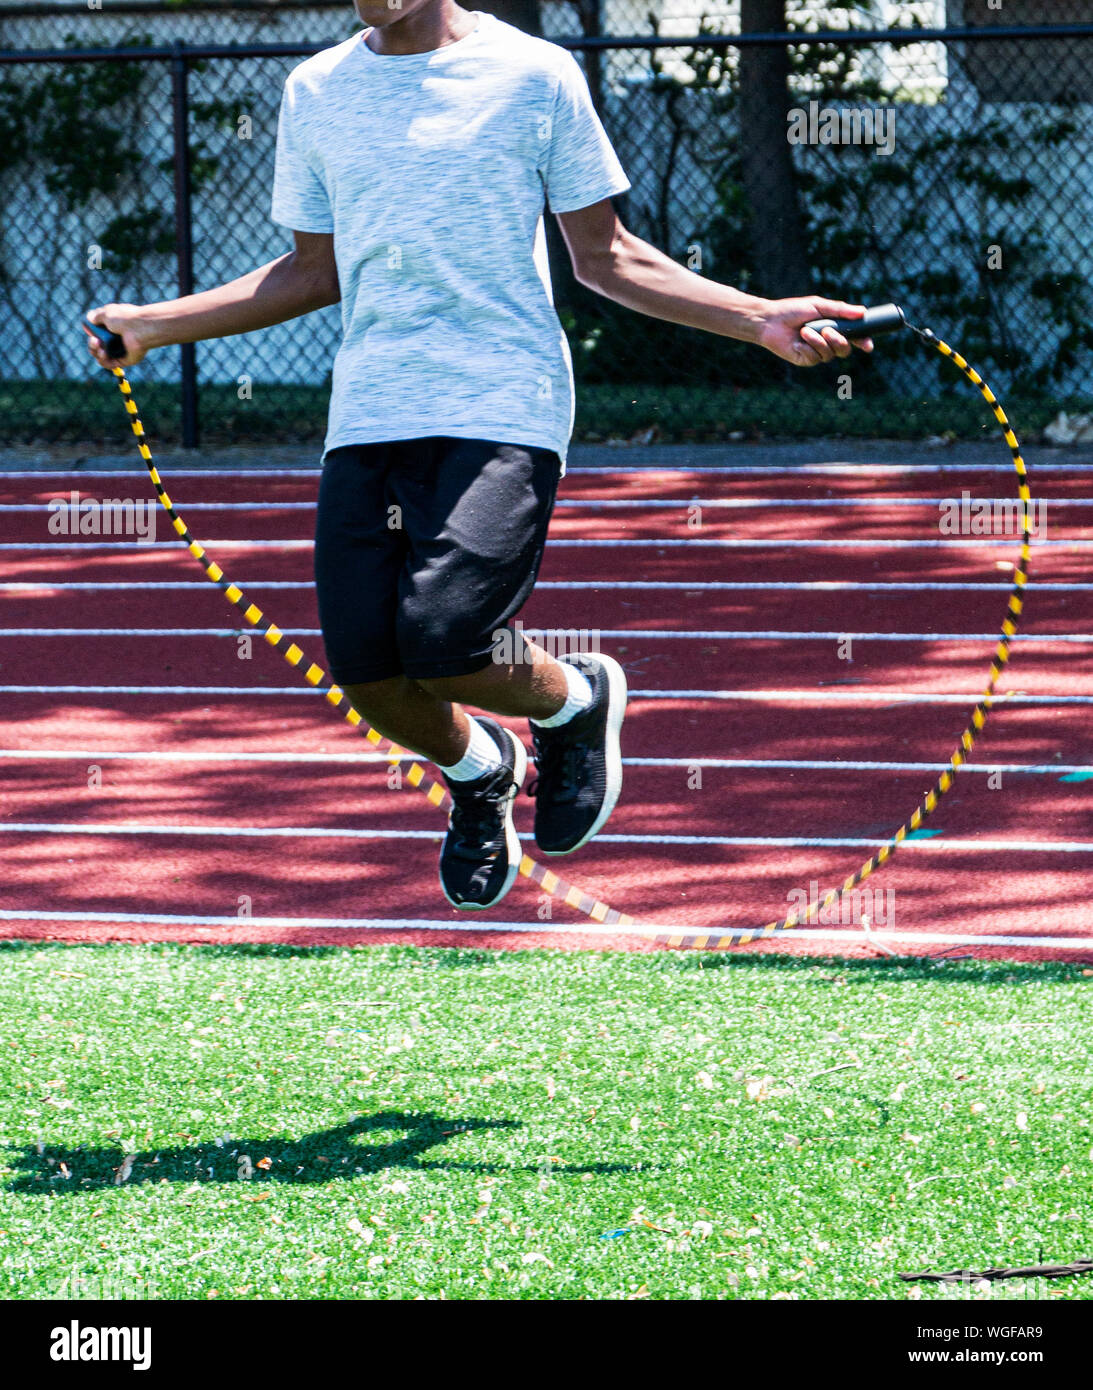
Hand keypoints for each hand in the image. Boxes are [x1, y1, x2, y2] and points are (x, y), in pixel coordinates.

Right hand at [82, 305, 150, 369]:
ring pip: (102, 356)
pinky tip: (103, 354)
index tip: (90, 329)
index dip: (92, 333)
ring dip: (95, 352)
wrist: (140, 328)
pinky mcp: (125, 360)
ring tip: (98, 345)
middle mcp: (117, 339)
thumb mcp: (106, 313)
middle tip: (94, 340)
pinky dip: (103, 361)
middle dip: (92, 344)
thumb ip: (96, 316)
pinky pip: (110, 364)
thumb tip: (90, 320)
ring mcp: (121, 350)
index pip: (98, 333)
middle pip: (98, 346)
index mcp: (113, 327)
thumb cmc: (125, 318)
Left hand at [757, 296, 873, 366]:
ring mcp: (817, 352)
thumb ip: (840, 310)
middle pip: (845, 350)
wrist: (770, 321)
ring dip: (819, 342)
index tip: (868, 345)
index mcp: (833, 328)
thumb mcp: (819, 306)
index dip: (863, 342)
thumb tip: (863, 312)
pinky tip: (797, 342)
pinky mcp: (805, 360)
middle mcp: (827, 342)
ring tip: (804, 331)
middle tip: (827, 331)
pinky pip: (815, 358)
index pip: (854, 337)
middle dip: (839, 342)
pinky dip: (807, 348)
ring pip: (830, 355)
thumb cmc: (793, 310)